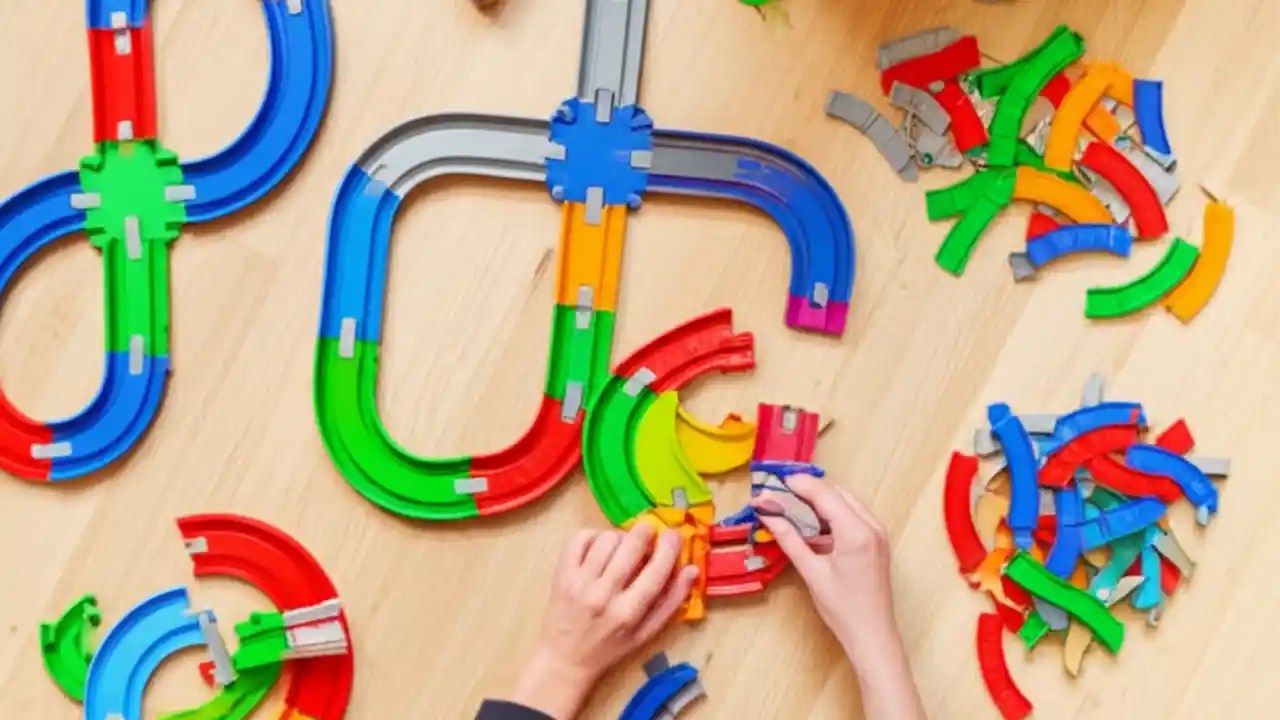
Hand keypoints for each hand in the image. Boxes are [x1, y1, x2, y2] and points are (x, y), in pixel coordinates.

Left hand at [509, 524, 699, 718]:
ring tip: (622, 546)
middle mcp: (604, 595)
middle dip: (645, 532)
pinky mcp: (561, 574)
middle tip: (648, 532)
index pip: (656, 570)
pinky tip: (599, 546)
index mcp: (629, 612)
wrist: (566, 658)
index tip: (673, 535)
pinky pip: (579, 539)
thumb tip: (692, 569)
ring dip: (619, 536)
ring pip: (606, 539)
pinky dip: (593, 535)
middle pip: (630, 546)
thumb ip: (671, 601)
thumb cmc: (610, 647)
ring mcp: (579, 583)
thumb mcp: (646, 633)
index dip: (669, 546)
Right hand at [754, 475, 924, 719]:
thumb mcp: (811, 572)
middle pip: (837, 493)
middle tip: (782, 496)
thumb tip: (768, 514)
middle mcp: (871, 527)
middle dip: (809, 491)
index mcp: (856, 533)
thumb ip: (789, 538)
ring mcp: (877, 534)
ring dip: (821, 502)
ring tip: (794, 509)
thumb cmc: (843, 608)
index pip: (825, 495)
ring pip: (847, 503)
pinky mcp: (876, 542)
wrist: (872, 634)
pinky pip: (853, 517)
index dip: (799, 485)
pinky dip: (832, 516)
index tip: (777, 481)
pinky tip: (813, 527)